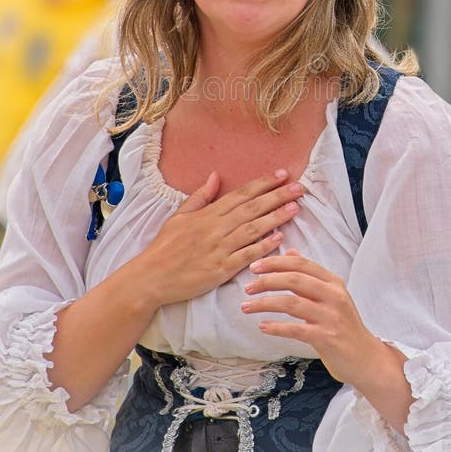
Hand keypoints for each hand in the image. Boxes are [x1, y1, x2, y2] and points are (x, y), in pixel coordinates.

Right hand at [138, 170, 303, 306]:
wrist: (151, 277)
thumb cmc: (165, 246)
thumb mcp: (179, 216)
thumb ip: (200, 196)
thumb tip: (215, 175)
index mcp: (207, 214)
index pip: (241, 194)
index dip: (263, 183)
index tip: (282, 174)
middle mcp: (215, 228)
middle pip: (251, 208)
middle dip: (277, 196)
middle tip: (299, 187)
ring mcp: (219, 248)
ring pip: (252, 229)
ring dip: (275, 217)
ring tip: (295, 207)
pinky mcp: (220, 269)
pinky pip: (246, 255)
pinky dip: (263, 246)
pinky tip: (279, 238)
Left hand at [241, 249, 413, 433]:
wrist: (365, 358)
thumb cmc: (343, 325)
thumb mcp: (330, 295)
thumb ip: (309, 275)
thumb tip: (290, 252)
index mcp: (333, 282)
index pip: (301, 264)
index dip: (275, 262)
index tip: (255, 267)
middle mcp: (333, 295)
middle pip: (294, 279)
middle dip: (266, 281)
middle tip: (247, 287)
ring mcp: (331, 316)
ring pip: (291, 303)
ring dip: (265, 303)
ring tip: (246, 306)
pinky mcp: (326, 337)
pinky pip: (295, 329)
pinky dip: (276, 327)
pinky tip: (263, 326)